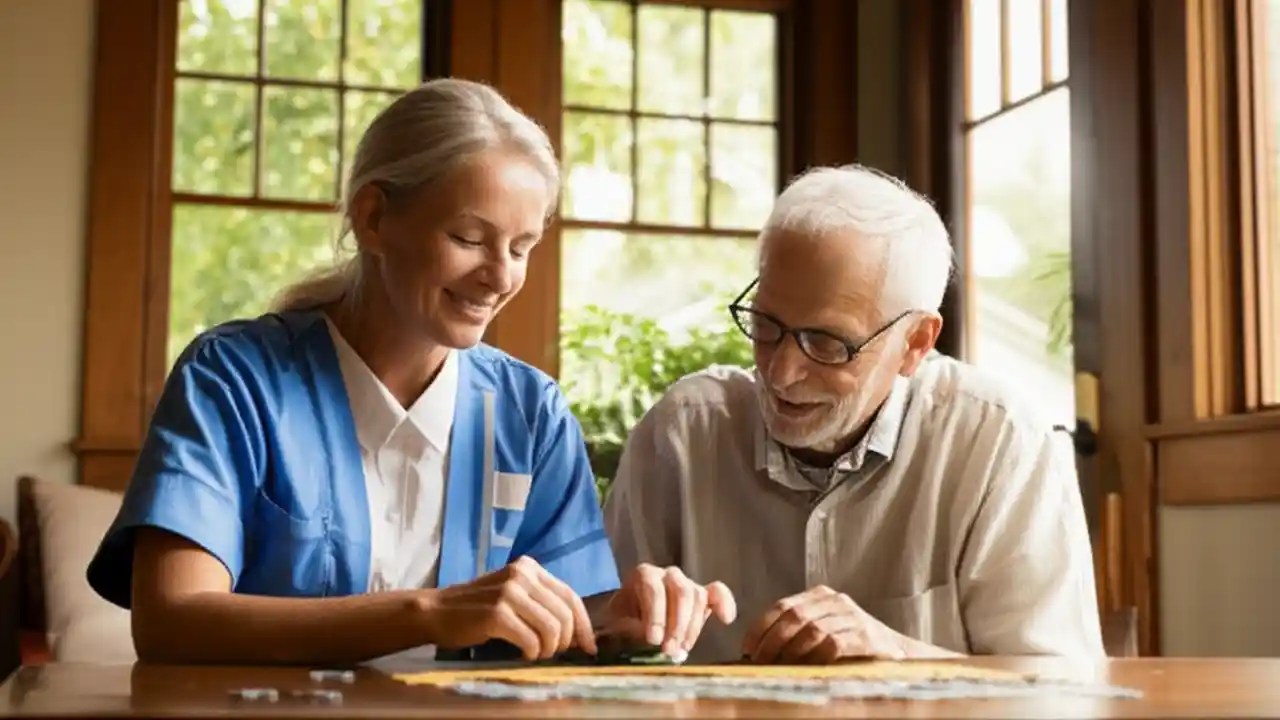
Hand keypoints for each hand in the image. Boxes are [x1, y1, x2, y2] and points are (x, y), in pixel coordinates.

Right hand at [417, 556, 595, 660]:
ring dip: (548, 649)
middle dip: (564, 641)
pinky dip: (532, 652)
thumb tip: (576, 635)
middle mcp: (522, 574)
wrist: (436, 611)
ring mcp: (509, 592)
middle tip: (551, 654)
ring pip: (551, 628)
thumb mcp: (513, 596)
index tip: (588, 647)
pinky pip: (531, 640)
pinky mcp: (497, 613)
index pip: (570, 596)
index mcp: (530, 567)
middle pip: (564, 614)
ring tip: (536, 654)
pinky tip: (523, 654)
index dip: (583, 624)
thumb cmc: (477, 609)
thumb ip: (541, 605)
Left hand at [603, 564, 736, 657]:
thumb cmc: (620, 620)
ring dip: (693, 626)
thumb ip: (627, 628)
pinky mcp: (701, 597)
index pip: (653, 588)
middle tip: (670, 650)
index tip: (654, 640)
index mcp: (643, 575)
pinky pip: (717, 593)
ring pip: (698, 596)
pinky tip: (726, 619)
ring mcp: (686, 584)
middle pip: (680, 591)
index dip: (655, 614)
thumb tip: (649, 637)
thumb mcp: (615, 624)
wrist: (628, 621)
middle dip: (677, 624)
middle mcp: (667, 575)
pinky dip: (724, 603)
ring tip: (683, 649)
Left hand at [742, 585, 904, 663]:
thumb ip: (796, 633)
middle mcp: (836, 600)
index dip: (760, 628)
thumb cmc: (852, 646)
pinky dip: (814, 658)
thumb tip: (756, 652)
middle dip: (771, 642)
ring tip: (779, 669)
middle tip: (760, 663)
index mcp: (821, 595)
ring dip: (790, 653)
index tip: (747, 649)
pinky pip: (832, 644)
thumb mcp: (822, 630)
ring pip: (811, 630)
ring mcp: (852, 616)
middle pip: (793, 617)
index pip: (781, 606)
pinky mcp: (865, 635)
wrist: (897, 653)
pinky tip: (806, 669)